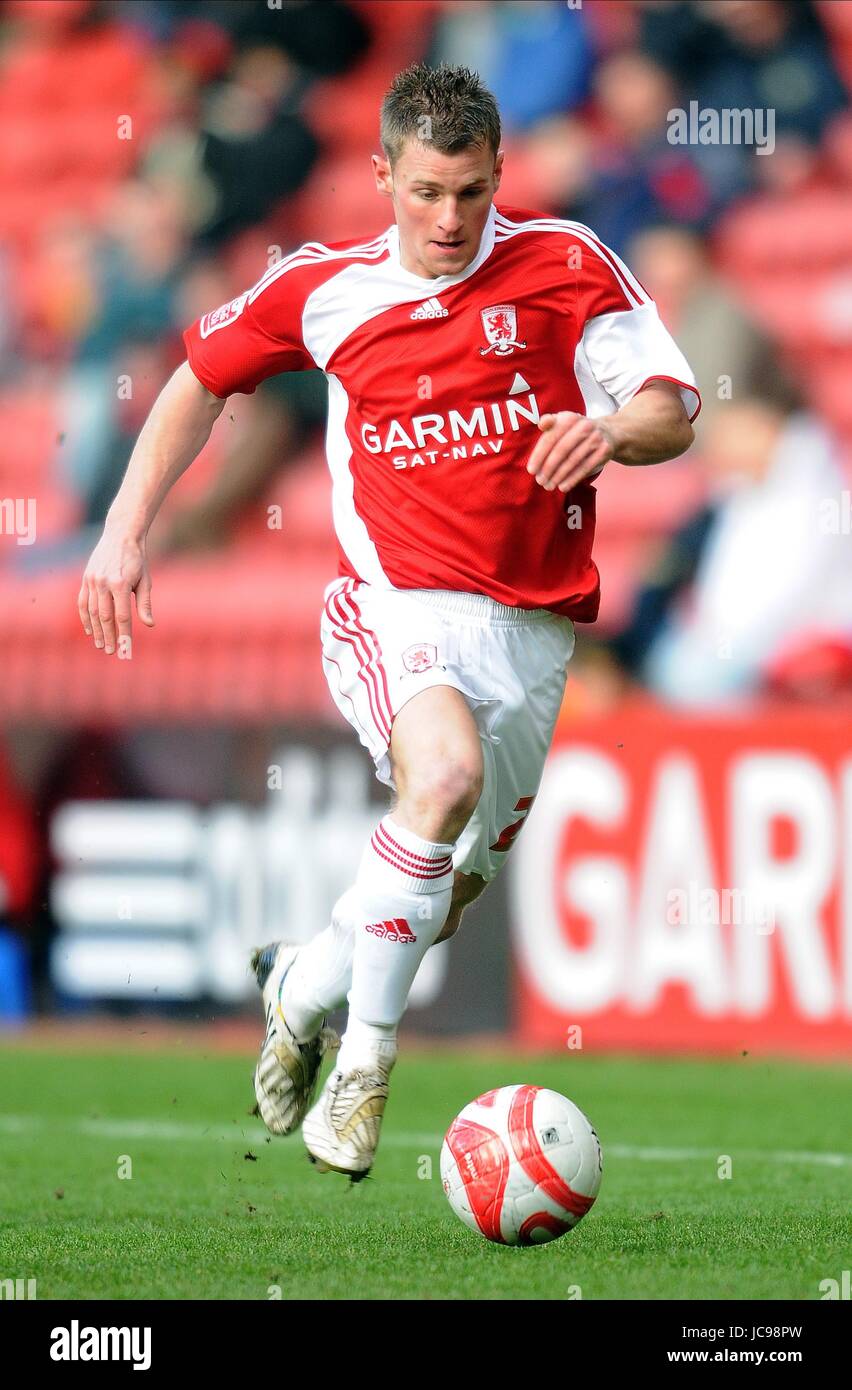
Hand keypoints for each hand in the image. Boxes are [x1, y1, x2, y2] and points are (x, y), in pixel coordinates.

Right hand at [77, 524, 153, 654]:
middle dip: (108, 636)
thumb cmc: (137, 560)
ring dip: (96, 630)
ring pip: (91, 611)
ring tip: (100, 644)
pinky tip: (90, 629)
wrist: (121, 535)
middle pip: (105, 617)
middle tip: (111, 651)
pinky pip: (82, 602)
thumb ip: (144, 603)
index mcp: (120, 584)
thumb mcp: (145, 580)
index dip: (123, 635)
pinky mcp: (86, 578)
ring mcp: (92, 580)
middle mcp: (104, 583)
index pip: (122, 616)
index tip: (125, 648)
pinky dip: (85, 617)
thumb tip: (150, 624)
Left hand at [526, 412, 613, 492]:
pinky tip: (563, 486)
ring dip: (559, 476)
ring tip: (548, 486)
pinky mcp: (604, 450)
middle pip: (562, 450)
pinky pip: (585, 467)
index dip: (539, 455)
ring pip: (573, 460)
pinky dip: (573, 479)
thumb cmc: (577, 432)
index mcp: (569, 418)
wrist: (608, 433)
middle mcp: (584, 426)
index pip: (551, 437)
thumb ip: (550, 424)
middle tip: (540, 481)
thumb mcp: (563, 424)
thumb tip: (542, 423)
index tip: (531, 470)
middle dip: (548, 468)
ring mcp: (595, 438)